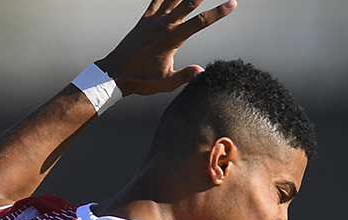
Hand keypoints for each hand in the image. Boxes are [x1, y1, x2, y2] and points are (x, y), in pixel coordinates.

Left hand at [96, 0, 237, 95]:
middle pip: (189, 2)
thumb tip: (201, 71)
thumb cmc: (140, 79)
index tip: (232, 4)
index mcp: (172, 39)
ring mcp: (153, 20)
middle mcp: (164, 25)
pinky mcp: (144, 20)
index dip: (218, 12)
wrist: (115, 73)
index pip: (201, 22)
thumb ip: (184, 76)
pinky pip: (156, 0)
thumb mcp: (165, 83)